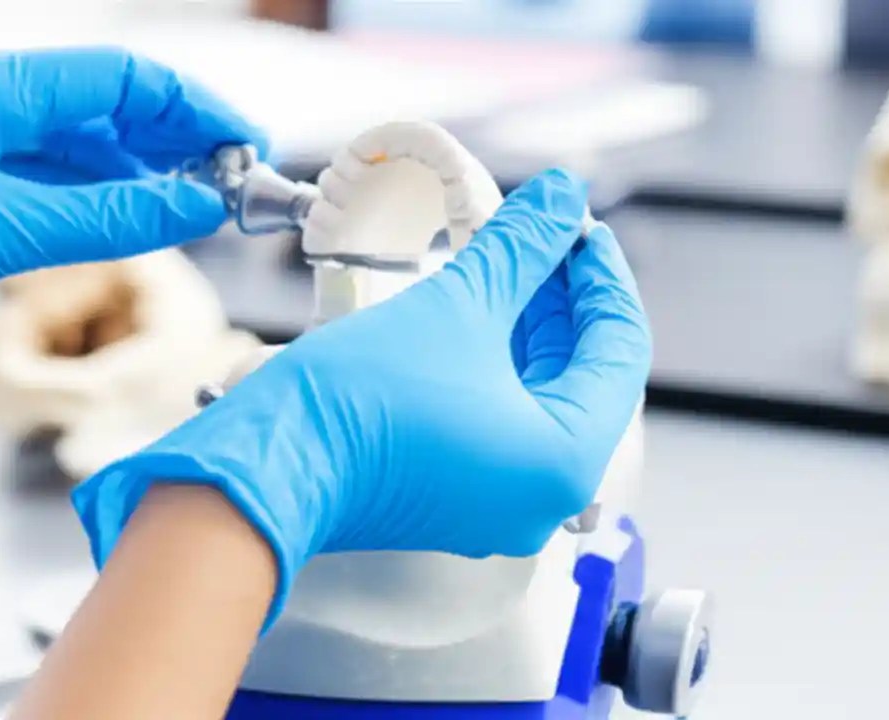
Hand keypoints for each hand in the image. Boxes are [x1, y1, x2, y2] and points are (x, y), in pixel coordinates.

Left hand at [0, 43, 266, 326]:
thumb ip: (107, 217)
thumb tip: (198, 205)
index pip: (114, 77)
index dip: (190, 106)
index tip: (244, 141)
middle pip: (98, 97)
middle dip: (172, 132)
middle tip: (234, 171)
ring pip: (72, 134)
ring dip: (138, 162)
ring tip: (196, 195)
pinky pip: (41, 164)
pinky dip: (94, 185)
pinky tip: (134, 207)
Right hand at [71, 169, 651, 628]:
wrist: (268, 470)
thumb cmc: (357, 401)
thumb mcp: (458, 304)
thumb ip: (524, 247)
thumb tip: (563, 196)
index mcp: (565, 460)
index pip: (620, 351)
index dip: (603, 276)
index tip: (581, 223)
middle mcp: (545, 496)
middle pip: (585, 375)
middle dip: (566, 297)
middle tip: (545, 232)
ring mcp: (502, 503)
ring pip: (543, 396)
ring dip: (533, 326)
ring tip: (512, 258)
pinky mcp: (461, 497)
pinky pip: (505, 420)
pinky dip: (502, 364)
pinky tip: (485, 308)